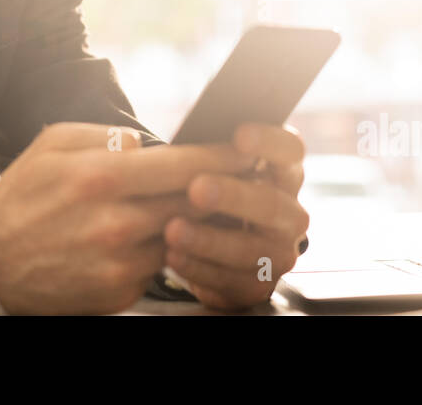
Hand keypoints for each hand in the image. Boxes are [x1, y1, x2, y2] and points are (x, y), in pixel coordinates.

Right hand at [0, 122, 255, 313]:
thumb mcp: (52, 144)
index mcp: (101, 178)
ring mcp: (119, 263)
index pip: (184, 164)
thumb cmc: (23, 196)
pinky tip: (149, 236)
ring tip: (193, 205)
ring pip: (181, 235)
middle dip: (217, 188)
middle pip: (193, 202)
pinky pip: (158, 265)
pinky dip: (160, 248)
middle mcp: (115, 223)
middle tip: (237, 176)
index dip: (222, 156)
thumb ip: (104, 135)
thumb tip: (145, 142)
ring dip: (190, 221)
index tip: (247, 150)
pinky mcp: (119, 292)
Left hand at [163, 123, 308, 310]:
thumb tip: (130, 136)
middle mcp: (289, 213)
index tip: (240, 135)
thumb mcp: (203, 170)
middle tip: (197, 188)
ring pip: (252, 248)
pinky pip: (232, 280)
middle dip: (234, 195)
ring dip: (210, 239)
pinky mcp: (258, 286)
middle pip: (272, 203)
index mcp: (282, 173)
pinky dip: (200, 268)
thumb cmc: (207, 195)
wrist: (209, 250)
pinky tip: (172, 256)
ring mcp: (278, 252)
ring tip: (173, 229)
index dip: (271, 141)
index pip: (291, 151)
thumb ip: (187, 154)